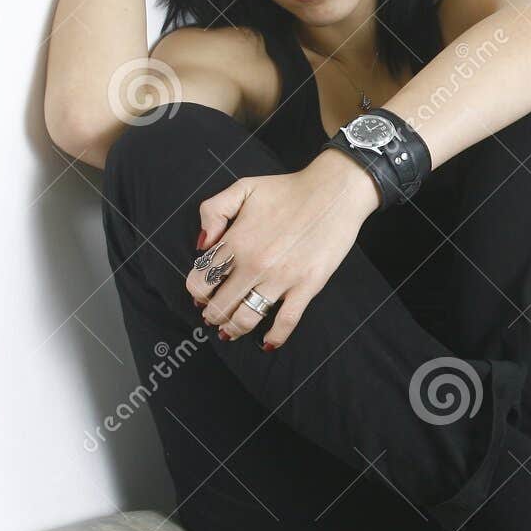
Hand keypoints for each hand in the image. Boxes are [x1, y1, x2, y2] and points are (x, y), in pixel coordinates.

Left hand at [186, 151, 381, 348]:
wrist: (333, 191)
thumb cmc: (288, 189)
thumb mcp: (242, 188)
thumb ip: (212, 212)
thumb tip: (202, 245)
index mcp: (235, 242)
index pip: (200, 281)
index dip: (197, 293)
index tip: (203, 295)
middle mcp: (253, 265)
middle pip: (220, 306)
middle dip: (212, 315)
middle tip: (215, 316)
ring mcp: (280, 279)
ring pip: (247, 318)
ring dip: (234, 329)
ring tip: (231, 331)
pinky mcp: (306, 286)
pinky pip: (286, 322)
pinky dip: (274, 337)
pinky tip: (268, 342)